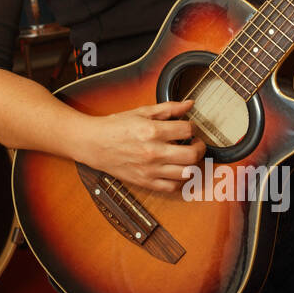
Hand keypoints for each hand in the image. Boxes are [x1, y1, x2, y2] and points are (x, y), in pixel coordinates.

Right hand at [82, 99, 204, 191]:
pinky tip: (176, 170)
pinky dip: (179, 180)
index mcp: (152, 131)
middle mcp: (153, 152)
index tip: (190, 128)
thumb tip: (189, 105)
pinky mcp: (145, 182)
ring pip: (186, 173)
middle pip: (192, 155)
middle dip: (200, 147)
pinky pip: (172, 187)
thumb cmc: (115, 126)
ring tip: (187, 157)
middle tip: (196, 143)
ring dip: (192, 164)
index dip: (193, 127)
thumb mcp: (141, 112)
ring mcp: (150, 169)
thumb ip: (168, 108)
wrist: (93, 143)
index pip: (187, 130)